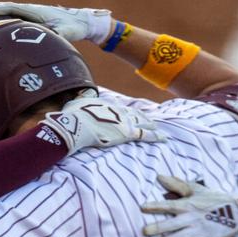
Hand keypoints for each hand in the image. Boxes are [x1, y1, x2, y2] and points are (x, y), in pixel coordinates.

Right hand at [0, 3, 112, 43]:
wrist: (82, 21)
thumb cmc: (73, 27)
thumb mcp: (65, 32)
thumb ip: (56, 35)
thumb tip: (49, 39)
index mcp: (32, 10)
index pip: (6, 7)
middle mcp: (28, 9)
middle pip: (1, 8)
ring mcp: (29, 13)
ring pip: (4, 12)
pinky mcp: (31, 19)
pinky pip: (11, 17)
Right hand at [41, 93, 164, 154]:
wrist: (77, 124)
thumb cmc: (73, 115)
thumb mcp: (77, 103)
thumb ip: (82, 100)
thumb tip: (80, 97)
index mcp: (108, 104)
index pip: (121, 108)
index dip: (127, 112)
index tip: (131, 113)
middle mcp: (118, 111)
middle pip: (134, 113)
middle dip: (142, 117)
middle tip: (149, 119)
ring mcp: (124, 121)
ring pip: (142, 122)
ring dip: (150, 124)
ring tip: (157, 127)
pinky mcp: (127, 133)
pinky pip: (145, 134)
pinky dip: (156, 136)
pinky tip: (164, 137)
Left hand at [139, 175, 237, 236]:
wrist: (237, 212)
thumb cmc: (214, 199)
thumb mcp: (197, 189)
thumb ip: (177, 184)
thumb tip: (159, 176)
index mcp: (189, 204)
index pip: (169, 205)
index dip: (155, 206)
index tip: (142, 208)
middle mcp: (192, 218)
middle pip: (171, 224)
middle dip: (157, 228)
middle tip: (144, 232)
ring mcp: (199, 230)